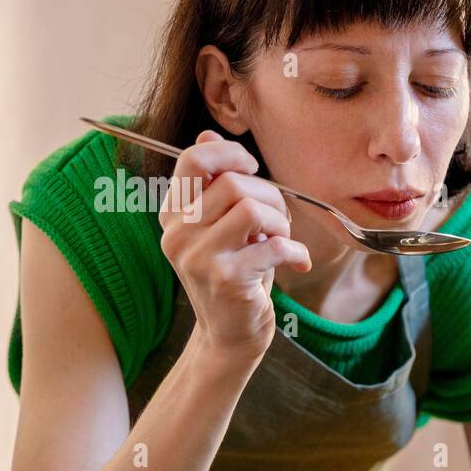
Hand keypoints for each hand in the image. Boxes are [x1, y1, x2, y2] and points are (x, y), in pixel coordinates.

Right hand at [157, 129, 311, 361]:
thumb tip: (208, 135)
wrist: (230, 334)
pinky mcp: (227, 279)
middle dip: (270, 196)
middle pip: (232, 183)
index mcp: (173, 214)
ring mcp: (199, 257)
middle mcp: (178, 233)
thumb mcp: (221, 227)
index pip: (192, 160)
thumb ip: (214, 185)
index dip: (231, 155)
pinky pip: (274, 246)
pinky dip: (296, 251)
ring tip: (282, 240)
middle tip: (279, 220)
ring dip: (280, 222)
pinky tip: (297, 262)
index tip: (253, 171)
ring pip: (251, 209)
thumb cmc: (234, 274)